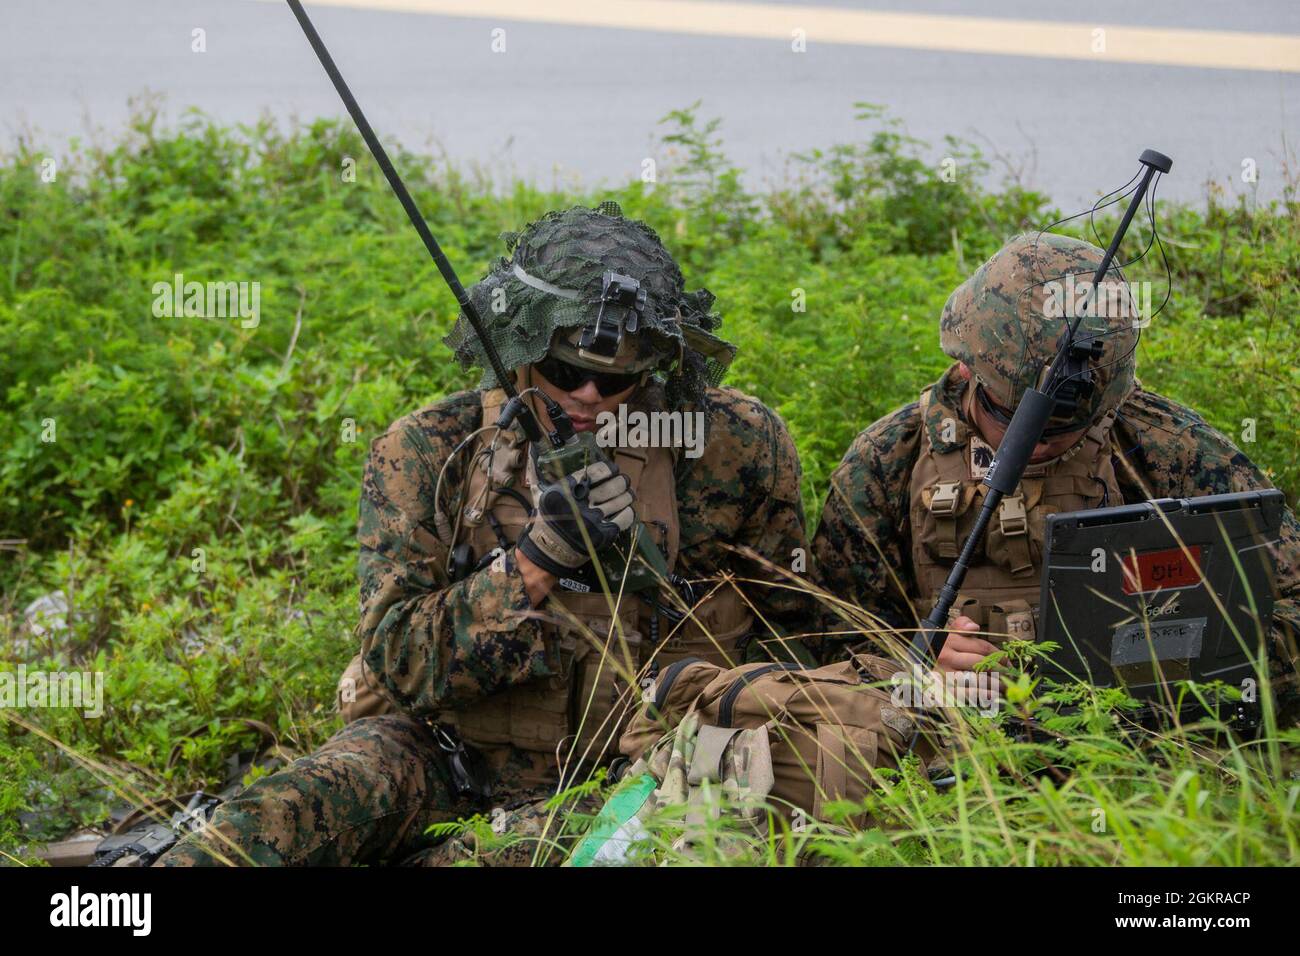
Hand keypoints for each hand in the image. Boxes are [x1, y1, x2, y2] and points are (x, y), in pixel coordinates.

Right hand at [517, 460, 634, 575]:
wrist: (547, 551)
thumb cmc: (544, 521)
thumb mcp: (540, 495)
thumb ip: (541, 476)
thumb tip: (531, 455)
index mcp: (566, 490)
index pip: (595, 472)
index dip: (608, 469)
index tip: (613, 469)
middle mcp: (580, 504)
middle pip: (612, 486)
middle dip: (622, 481)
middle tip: (624, 481)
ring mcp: (592, 520)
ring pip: (620, 501)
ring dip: (627, 495)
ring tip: (628, 494)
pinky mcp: (601, 535)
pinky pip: (623, 519)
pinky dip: (628, 512)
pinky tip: (627, 509)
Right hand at [931, 615, 1002, 706]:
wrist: (910, 664)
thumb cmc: (934, 647)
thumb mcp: (944, 631)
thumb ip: (960, 624)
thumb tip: (974, 627)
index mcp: (948, 640)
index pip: (982, 647)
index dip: (999, 654)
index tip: (1008, 662)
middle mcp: (946, 656)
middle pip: (982, 663)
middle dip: (1000, 670)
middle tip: (1009, 676)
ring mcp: (943, 674)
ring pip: (977, 679)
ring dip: (994, 684)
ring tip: (1002, 686)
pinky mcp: (941, 690)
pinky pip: (966, 695)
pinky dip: (982, 696)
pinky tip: (991, 696)